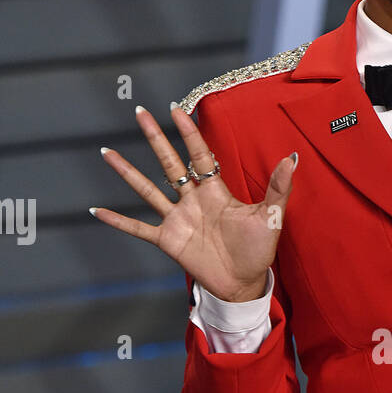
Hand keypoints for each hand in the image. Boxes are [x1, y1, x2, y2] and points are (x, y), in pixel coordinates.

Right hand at [90, 103, 297, 301]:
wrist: (244, 283)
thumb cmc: (258, 250)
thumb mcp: (271, 217)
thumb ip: (279, 188)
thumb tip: (292, 158)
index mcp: (215, 191)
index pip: (199, 154)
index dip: (188, 132)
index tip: (176, 109)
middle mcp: (192, 200)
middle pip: (169, 162)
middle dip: (155, 138)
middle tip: (139, 112)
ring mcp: (177, 219)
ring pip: (147, 189)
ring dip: (127, 171)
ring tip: (107, 152)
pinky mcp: (168, 240)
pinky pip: (138, 228)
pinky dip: (118, 220)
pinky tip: (97, 211)